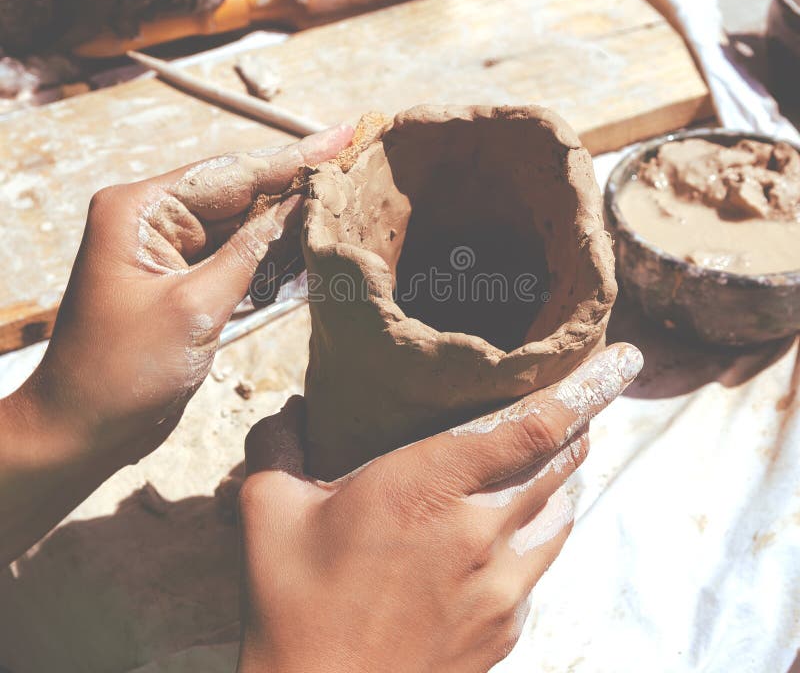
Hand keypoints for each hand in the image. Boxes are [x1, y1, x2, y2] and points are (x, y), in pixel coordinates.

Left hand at [0, 124, 351, 563]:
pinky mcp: (186, 283)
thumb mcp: (195, 308)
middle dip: (295, 188)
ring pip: (245, 228)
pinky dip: (273, 259)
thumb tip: (296, 208)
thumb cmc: (123, 370)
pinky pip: (239, 261)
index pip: (230, 174)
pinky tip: (312, 244)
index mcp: (142, 210)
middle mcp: (155, 221)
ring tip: (343, 202)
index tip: (340, 137)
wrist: (82, 430)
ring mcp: (172, 253)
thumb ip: (250, 254)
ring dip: (290, 225)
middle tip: (352, 165)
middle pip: (241, 195)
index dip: (291, 159)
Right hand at [237, 343, 641, 672]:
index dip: (582, 391)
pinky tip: (516, 539)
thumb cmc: (293, 607)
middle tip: (584, 411)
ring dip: (563, 486)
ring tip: (559, 466)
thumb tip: (291, 412)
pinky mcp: (504, 629)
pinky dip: (539, 539)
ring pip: (558, 519)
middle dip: (578, 432)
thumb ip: (279, 446)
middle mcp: (479, 532)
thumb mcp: (268, 513)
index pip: (529, 428)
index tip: (620, 362)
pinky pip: (537, 568)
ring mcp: (500, 587)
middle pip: (558, 468)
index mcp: (427, 488)